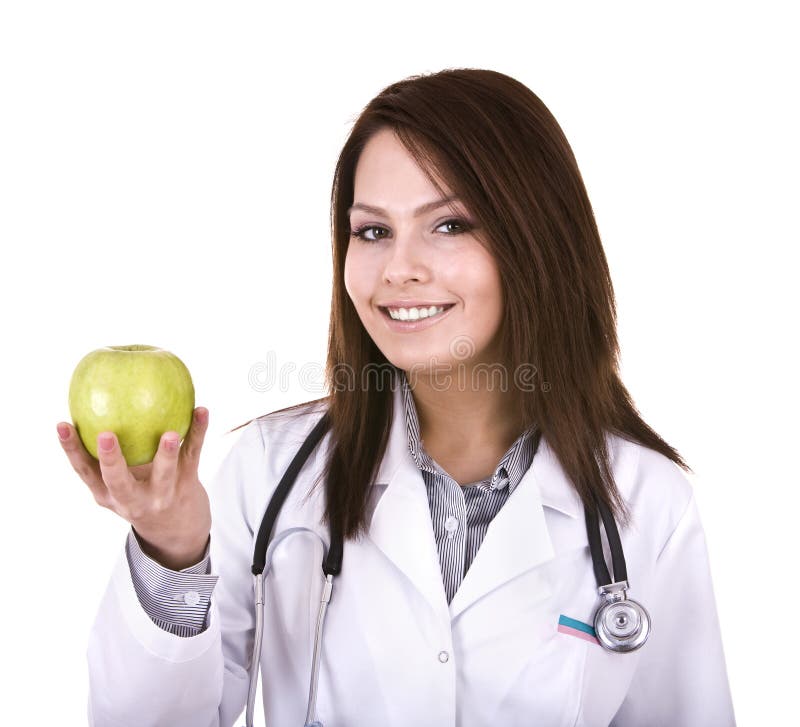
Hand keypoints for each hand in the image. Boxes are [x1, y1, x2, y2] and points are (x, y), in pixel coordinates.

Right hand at [57, 407, 211, 569]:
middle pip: (118, 481)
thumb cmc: (141, 494)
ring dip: (166, 454)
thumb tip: (96, 402)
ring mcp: (161, 495)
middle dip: (111, 461)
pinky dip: (198, 432)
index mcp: (109, 495)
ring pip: (163, 475)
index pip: (84, 471)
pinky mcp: (187, 486)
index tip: (62, 425)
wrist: (177, 532)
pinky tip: (201, 411)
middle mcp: (132, 499)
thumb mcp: (120, 484)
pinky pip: (192, 456)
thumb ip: (110, 455)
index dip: (71, 449)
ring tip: (169, 434)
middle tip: (105, 436)